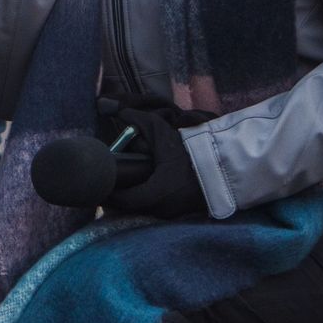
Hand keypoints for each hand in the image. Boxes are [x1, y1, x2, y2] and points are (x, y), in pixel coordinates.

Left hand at [98, 95, 213, 218]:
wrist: (225, 166)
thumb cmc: (193, 151)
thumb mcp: (163, 133)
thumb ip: (138, 121)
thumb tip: (114, 109)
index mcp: (156, 193)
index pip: (122, 200)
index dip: (107, 193)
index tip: (97, 183)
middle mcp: (162, 208)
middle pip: (129, 207)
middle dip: (116, 196)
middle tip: (104, 182)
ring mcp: (172, 213)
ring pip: (142, 209)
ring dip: (130, 198)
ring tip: (118, 184)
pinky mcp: (179, 212)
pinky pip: (154, 209)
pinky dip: (143, 199)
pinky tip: (139, 187)